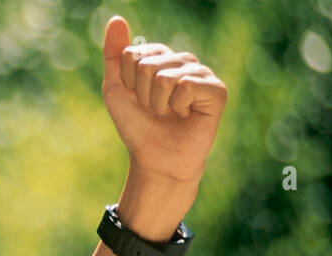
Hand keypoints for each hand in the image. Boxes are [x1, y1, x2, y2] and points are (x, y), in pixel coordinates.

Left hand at [101, 14, 227, 185]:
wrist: (155, 159)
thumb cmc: (137, 126)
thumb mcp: (116, 89)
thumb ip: (114, 55)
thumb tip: (116, 19)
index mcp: (161, 58)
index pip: (132, 55)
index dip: (127, 84)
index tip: (137, 100)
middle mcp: (183, 61)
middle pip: (146, 66)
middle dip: (142, 96)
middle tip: (154, 111)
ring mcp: (202, 74)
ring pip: (164, 77)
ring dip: (158, 103)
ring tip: (169, 114)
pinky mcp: (216, 90)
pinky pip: (185, 86)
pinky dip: (177, 106)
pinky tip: (186, 115)